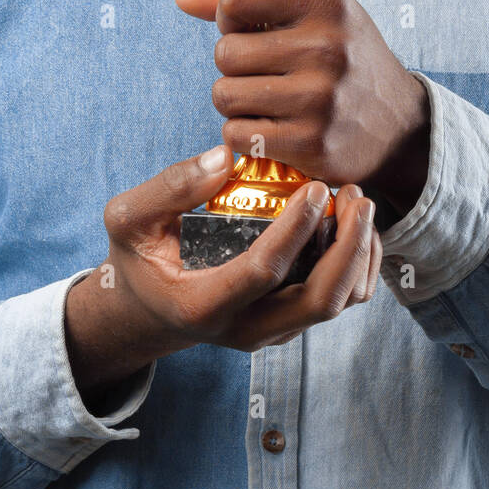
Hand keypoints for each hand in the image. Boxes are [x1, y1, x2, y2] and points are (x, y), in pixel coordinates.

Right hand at [64, 144, 380, 407]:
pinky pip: (341, 299)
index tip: (316, 187)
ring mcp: (274, 330)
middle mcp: (247, 328)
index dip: (296, 230)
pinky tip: (353, 223)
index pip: (263, 272)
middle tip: (356, 195)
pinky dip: (358, 263)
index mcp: (203, 306)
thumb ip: (169, 187)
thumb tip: (225, 157)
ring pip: (339, 303)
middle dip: (349, 247)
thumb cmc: (139, 255)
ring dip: (359, 254)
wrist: (148, 308)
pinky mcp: (291, 322)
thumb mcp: (129, 217)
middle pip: (320, 301)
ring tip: (359, 202)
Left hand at [175, 0, 431, 215]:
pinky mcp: (311, 143)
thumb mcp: (313, 12)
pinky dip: (246, 133)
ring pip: (224, 94)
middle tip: (267, 72)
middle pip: (225, 52)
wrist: (400, 126)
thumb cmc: (345, 58)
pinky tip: (276, 127)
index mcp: (328, 1)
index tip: (250, 29)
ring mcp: (320, 97)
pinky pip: (236, 134)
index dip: (230, 17)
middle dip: (235, 64)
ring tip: (270, 99)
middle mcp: (327, 46)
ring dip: (237, 101)